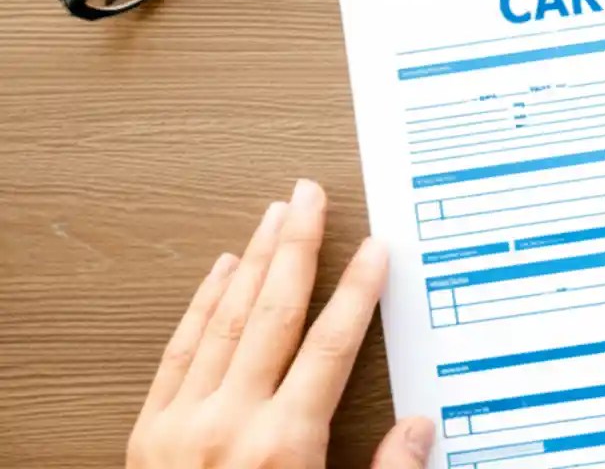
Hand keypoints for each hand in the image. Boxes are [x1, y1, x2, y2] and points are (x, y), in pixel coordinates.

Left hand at [127, 180, 433, 467]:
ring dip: (253, 260)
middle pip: (274, 311)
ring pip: (225, 318)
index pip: (333, 343)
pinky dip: (201, 304)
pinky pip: (179, 349)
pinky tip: (220, 271)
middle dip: (298, 246)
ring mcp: (182, 423)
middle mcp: (231, 421)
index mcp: (285, 445)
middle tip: (310, 195)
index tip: (376, 249)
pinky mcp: (148, 432)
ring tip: (273, 215)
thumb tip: (421, 427)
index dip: (359, 290)